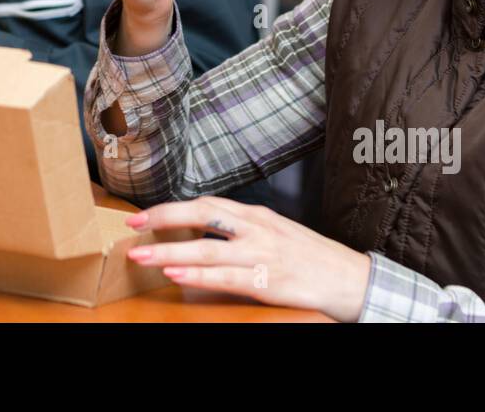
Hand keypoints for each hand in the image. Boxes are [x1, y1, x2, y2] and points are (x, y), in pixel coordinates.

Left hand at [122, 197, 373, 320]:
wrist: (351, 279)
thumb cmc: (311, 256)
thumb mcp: (276, 231)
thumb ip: (242, 229)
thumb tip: (204, 230)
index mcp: (257, 215)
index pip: (206, 204)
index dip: (171, 208)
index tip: (142, 214)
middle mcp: (257, 229)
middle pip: (203, 215)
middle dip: (164, 219)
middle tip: (133, 226)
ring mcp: (262, 254)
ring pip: (207, 248)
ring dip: (170, 250)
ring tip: (142, 256)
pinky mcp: (268, 281)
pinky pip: (226, 277)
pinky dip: (198, 275)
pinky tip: (175, 274)